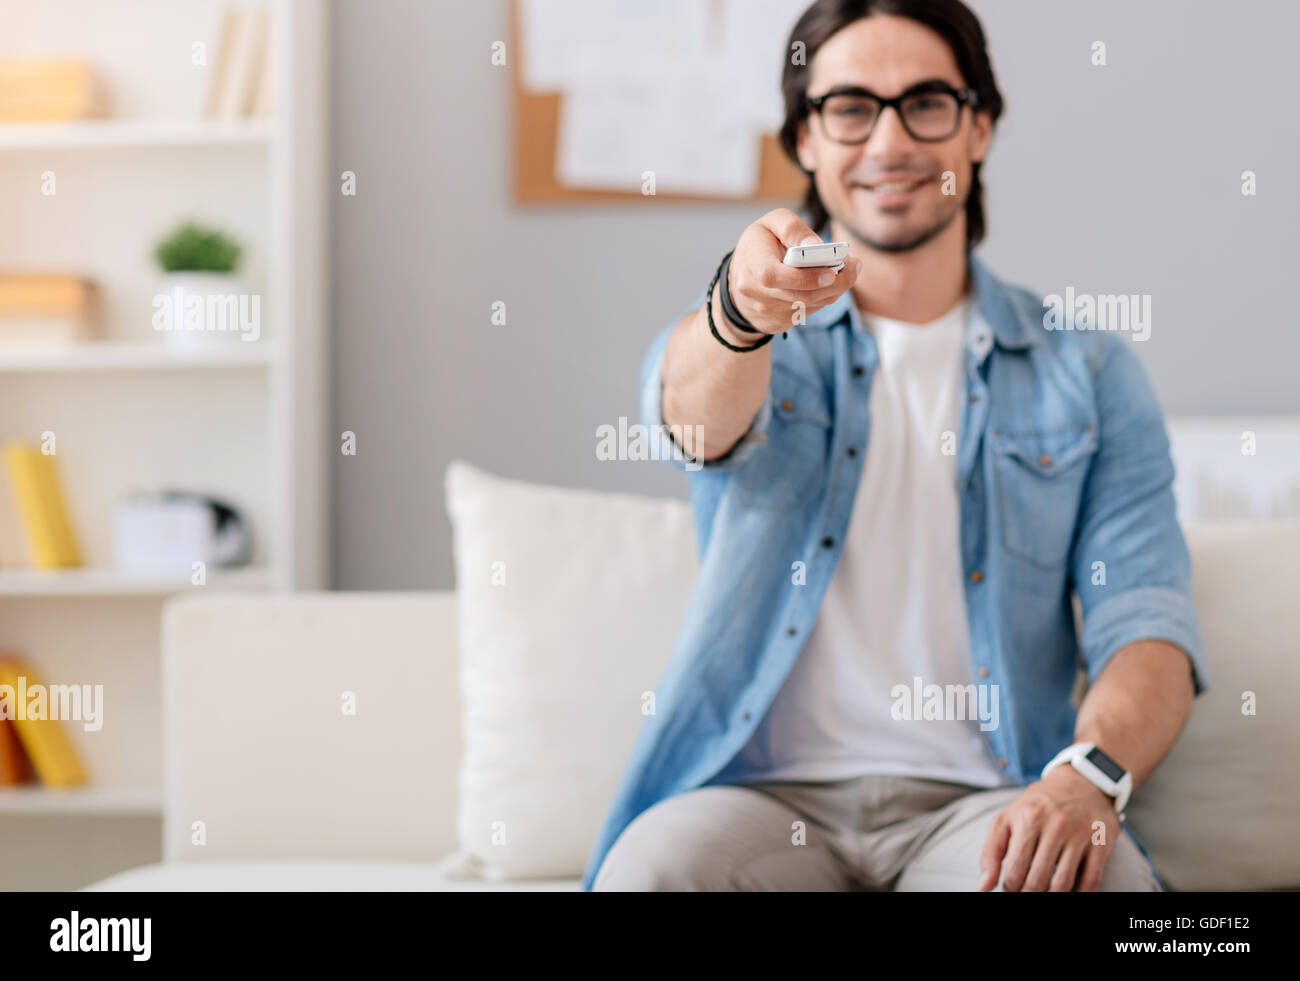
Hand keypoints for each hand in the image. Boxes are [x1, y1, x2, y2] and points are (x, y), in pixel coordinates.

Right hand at [725, 208, 860, 335]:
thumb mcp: (770, 224)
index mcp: (752, 264)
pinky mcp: (778, 322)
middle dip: (834, 283)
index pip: (774, 276)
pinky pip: (808, 312)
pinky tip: (831, 282)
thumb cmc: (759, 245)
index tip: (831, 272)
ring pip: (809, 305)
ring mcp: (766, 311)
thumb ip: (792, 229)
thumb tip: (816, 245)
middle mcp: (756, 293)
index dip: (804, 277)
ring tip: (848, 270)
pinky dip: (824, 297)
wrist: (741, 278)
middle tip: (854, 266)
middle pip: (800, 296)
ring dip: (834, 289)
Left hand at [978, 766, 1120, 891]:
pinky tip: (1070, 893)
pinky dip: (1080, 894)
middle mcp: (1055, 825)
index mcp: (1028, 818)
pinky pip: (1091, 880)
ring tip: (1043, 893)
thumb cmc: (1037, 805)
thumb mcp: (1007, 819)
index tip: (1010, 888)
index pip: (1014, 870)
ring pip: (1062, 883)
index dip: (1009, 887)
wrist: (1080, 782)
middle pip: (1037, 880)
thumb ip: (991, 852)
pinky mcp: (1101, 842)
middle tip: (1026, 892)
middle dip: (1028, 893)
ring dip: (1051, 896)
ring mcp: (1080, 834)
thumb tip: (983, 887)